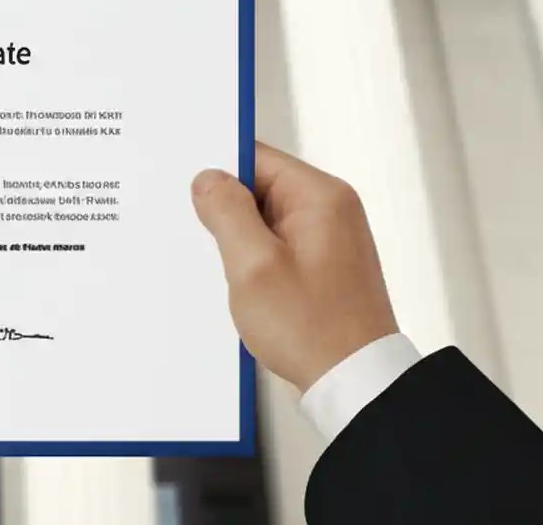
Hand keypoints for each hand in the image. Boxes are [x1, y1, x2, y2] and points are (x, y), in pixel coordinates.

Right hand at [191, 142, 398, 391]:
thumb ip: (226, 211)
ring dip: (239, 240)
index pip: (255, 157)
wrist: (356, 384)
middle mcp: (331, 210)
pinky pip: (276, 245)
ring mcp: (329, 238)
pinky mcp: (322, 265)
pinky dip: (254, 259)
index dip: (216, 170)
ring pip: (264, 219)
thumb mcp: (253, 265)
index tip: (185, 190)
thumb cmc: (311, 328)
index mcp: (320, 197)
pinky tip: (244, 284)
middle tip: (201, 238)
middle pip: (259, 187)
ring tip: (228, 269)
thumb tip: (208, 179)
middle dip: (225, 210)